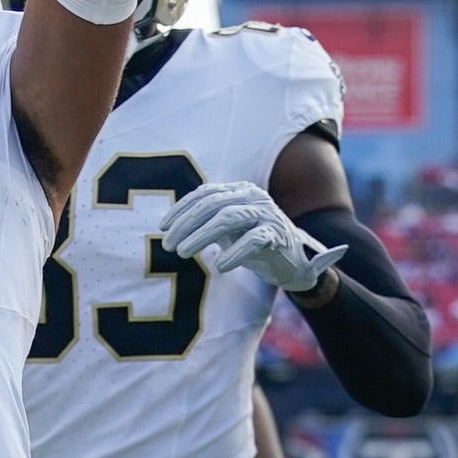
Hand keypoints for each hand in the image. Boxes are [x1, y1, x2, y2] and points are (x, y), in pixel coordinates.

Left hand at [162, 181, 345, 294]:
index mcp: (240, 191)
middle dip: (186, 224)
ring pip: (228, 218)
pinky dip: (235, 253)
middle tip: (169, 245)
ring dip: (201, 236)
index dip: (181, 209)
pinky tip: (220, 266)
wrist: (294, 262)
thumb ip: (206, 221)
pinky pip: (253, 240)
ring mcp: (267, 215)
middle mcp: (254, 197)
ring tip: (183, 253)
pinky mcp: (278, 236)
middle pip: (213, 204)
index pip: (205, 193)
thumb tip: (171, 225)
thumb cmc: (255, 243)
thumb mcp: (229, 229)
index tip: (163, 227)